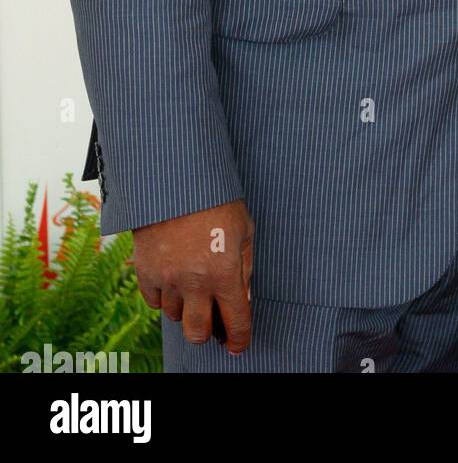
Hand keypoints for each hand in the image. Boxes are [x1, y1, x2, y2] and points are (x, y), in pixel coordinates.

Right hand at [131, 199, 253, 354]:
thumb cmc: (216, 200)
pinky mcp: (145, 270)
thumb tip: (244, 298)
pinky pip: (153, 301)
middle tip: (212, 320)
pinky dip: (164, 296)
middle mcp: (194, 282)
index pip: (235, 322)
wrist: (176, 179)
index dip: (238, 340)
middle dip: (207, 332)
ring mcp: (167, 278)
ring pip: (174, 316)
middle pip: (197, 333)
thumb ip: (245, 266)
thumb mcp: (244, 229)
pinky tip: (173, 277)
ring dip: (185, 307)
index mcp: (224, 273)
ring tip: (192, 284)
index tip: (237, 345)